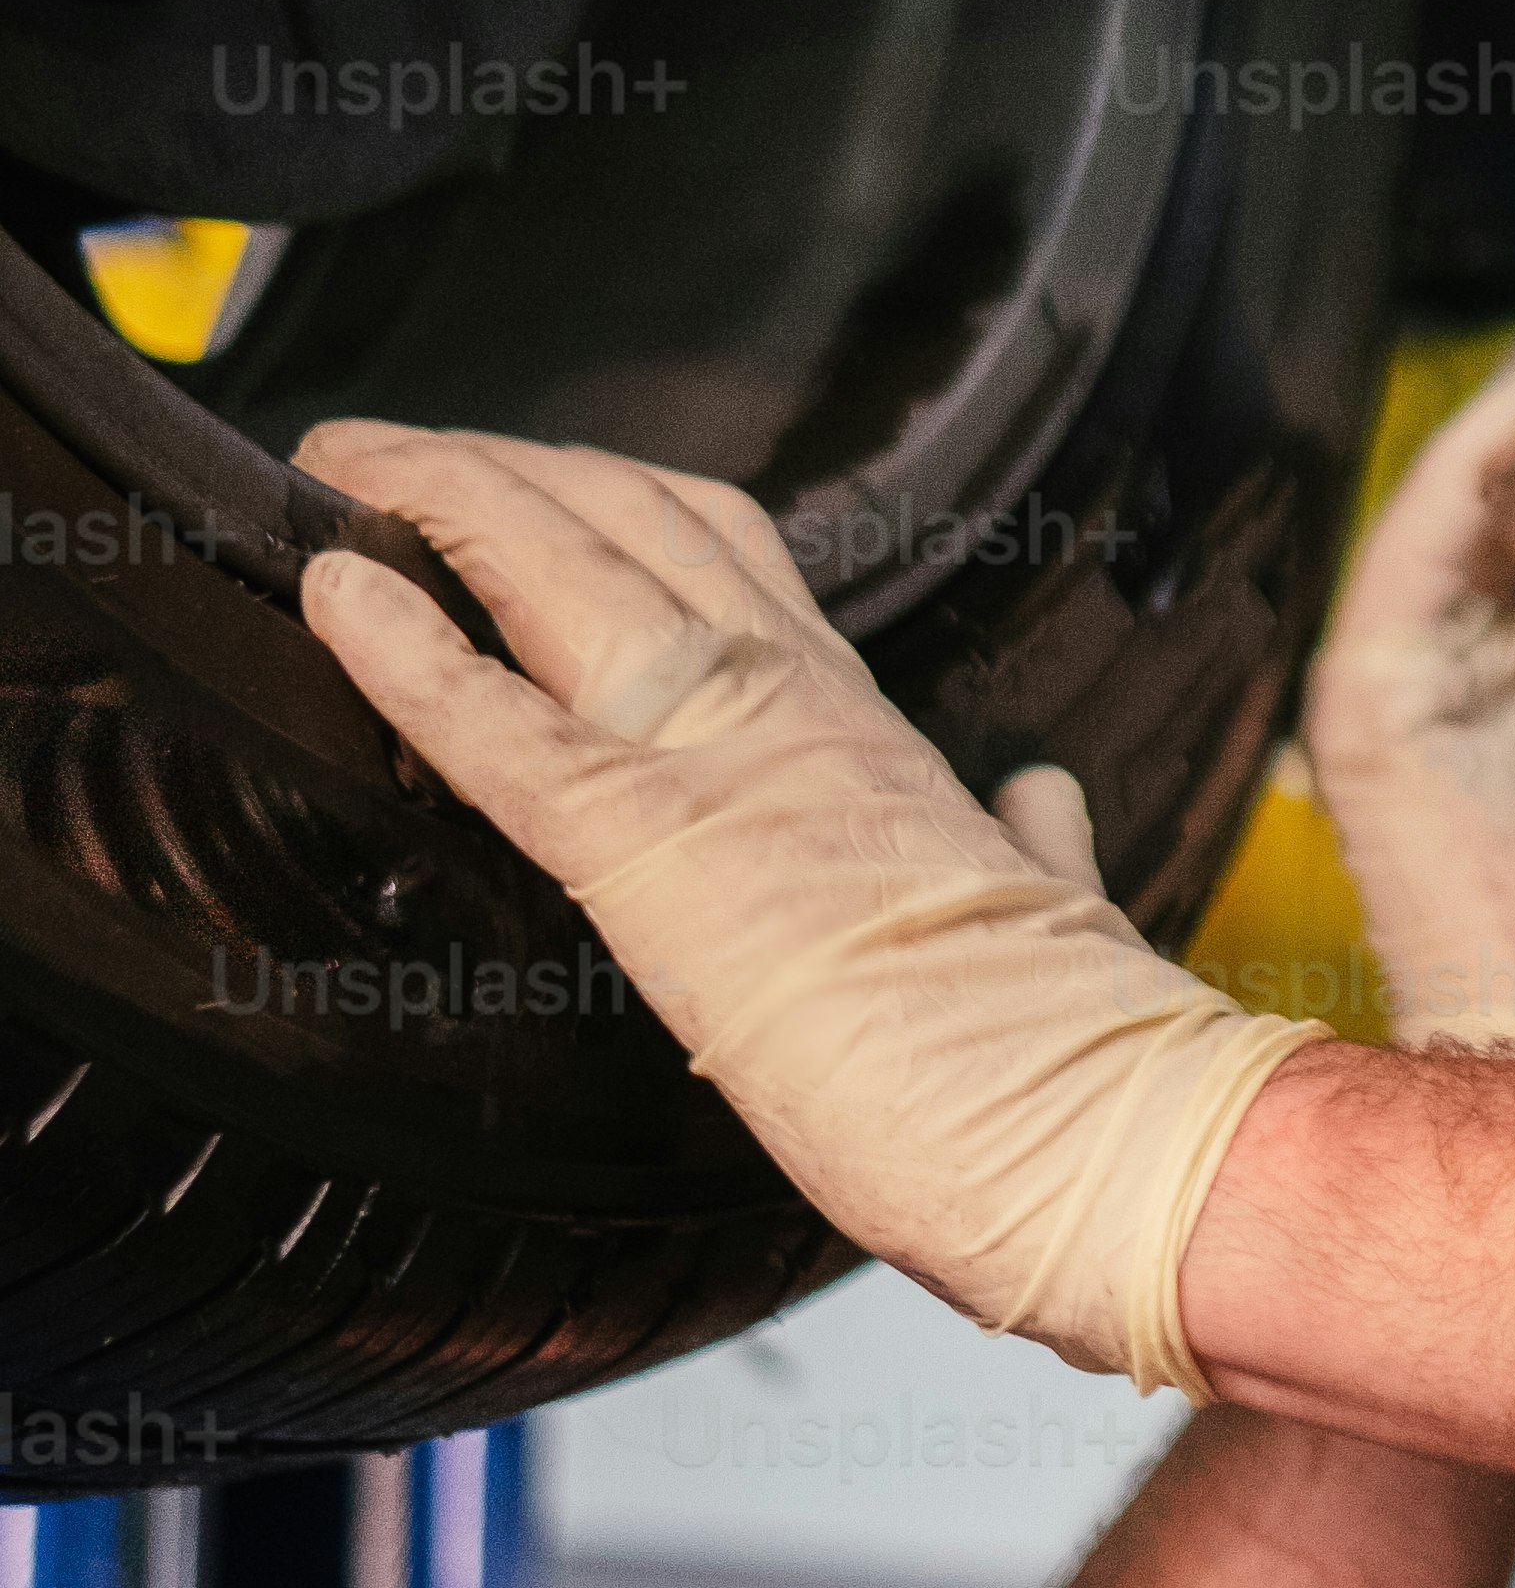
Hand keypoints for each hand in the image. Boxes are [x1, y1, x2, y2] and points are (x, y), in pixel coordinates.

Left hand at [289, 425, 1308, 1389]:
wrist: (1105, 1131)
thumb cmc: (1074, 1051)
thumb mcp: (1050, 901)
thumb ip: (1030, 836)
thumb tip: (1041, 803)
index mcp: (868, 727)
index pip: (727, 546)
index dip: (604, 490)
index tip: (521, 480)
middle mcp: (792, 710)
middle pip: (621, 514)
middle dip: (486, 466)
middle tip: (379, 456)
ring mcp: (726, 767)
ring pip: (555, 570)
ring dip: (430, 501)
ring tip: (340, 476)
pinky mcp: (660, 862)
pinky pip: (501, 732)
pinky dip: (407, 652)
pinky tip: (337, 595)